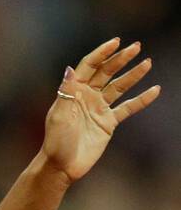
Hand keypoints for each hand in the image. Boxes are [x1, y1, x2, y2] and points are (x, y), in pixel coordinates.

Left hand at [43, 38, 160, 183]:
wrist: (62, 167)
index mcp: (74, 91)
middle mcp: (88, 96)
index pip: (89, 66)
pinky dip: (141, 100)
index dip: (102, 53)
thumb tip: (69, 70)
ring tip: (147, 63)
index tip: (116, 42)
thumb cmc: (56, 142)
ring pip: (119, 87)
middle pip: (107, 72)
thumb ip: (66, 92)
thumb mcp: (58, 116)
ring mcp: (99, 108)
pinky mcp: (108, 122)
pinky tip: (155, 90)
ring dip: (133, 75)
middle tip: (136, 47)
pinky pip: (127, 108)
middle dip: (121, 59)